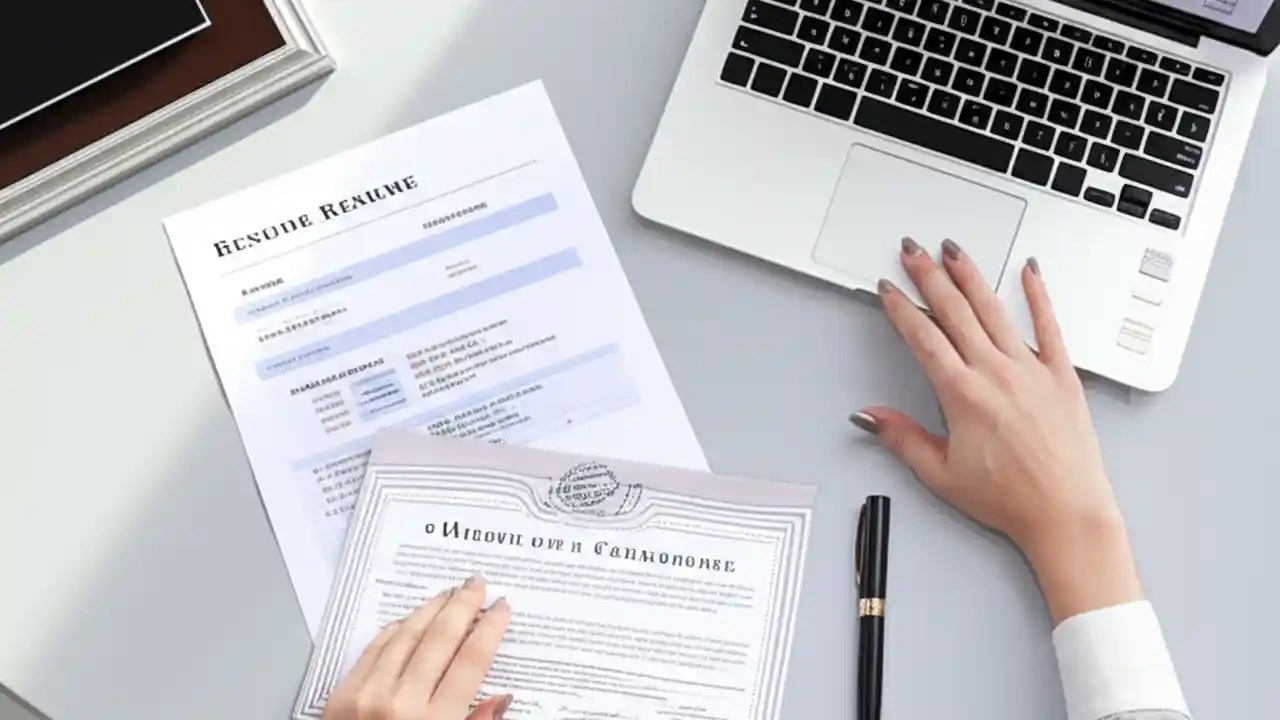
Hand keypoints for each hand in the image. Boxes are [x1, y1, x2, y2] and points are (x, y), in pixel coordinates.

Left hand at [324, 574, 512, 719]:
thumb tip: (503, 697)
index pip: (471, 661)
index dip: (490, 629)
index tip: (502, 609)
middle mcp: (401, 704)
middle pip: (441, 638)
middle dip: (463, 605)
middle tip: (478, 583)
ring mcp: (367, 696)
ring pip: (406, 635)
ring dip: (430, 609)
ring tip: (449, 593)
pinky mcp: (341, 695)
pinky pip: (374, 649)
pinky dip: (395, 630)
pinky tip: (409, 619)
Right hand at [851, 239, 1141, 623]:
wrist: (1066, 512)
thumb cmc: (1009, 499)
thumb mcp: (941, 474)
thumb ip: (902, 438)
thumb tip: (869, 415)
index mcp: (962, 395)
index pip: (923, 338)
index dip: (901, 309)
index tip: (888, 288)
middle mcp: (995, 374)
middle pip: (954, 312)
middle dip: (928, 277)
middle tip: (912, 251)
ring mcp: (1031, 370)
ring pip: (994, 310)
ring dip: (970, 276)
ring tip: (953, 250)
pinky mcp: (1061, 376)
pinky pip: (1049, 326)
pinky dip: (1038, 295)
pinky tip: (1029, 271)